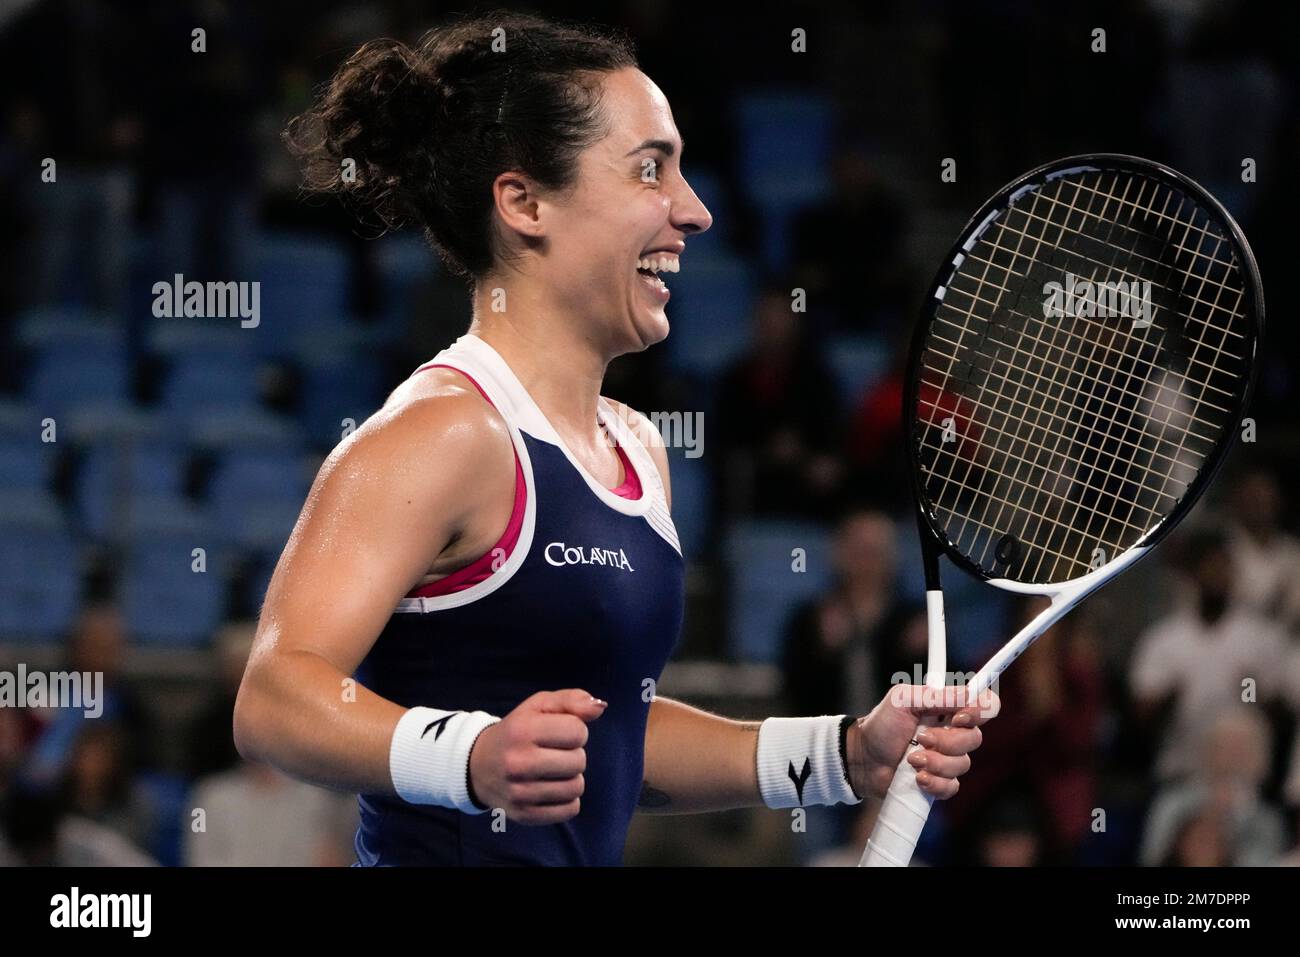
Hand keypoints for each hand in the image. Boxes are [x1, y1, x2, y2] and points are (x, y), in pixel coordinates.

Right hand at [467, 689, 605, 823]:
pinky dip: (567, 800)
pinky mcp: (525, 814)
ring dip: (571, 777)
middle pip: (579, 761)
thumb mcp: (539, 706)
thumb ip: (572, 700)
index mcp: (522, 731)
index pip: (578, 731)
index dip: (575, 730)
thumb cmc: (517, 731)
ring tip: (553, 771)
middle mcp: (518, 763)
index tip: (558, 733)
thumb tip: (600, 706)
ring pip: (576, 787)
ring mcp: (520, 792)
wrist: (478, 766)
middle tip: (554, 753)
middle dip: (573, 754)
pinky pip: (570, 810)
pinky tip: (551, 788)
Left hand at [846, 684, 998, 801]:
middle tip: (921, 739)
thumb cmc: (881, 724)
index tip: (957, 718)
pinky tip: (917, 778)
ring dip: (935, 762)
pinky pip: (952, 786)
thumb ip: (936, 695)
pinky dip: (935, 783)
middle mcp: (953, 733)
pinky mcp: (940, 781)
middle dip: (946, 742)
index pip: (985, 707)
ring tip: (911, 759)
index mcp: (948, 709)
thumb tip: (969, 692)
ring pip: (963, 765)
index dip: (979, 713)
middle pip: (975, 739)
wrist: (862, 757)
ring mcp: (947, 759)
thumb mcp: (903, 699)